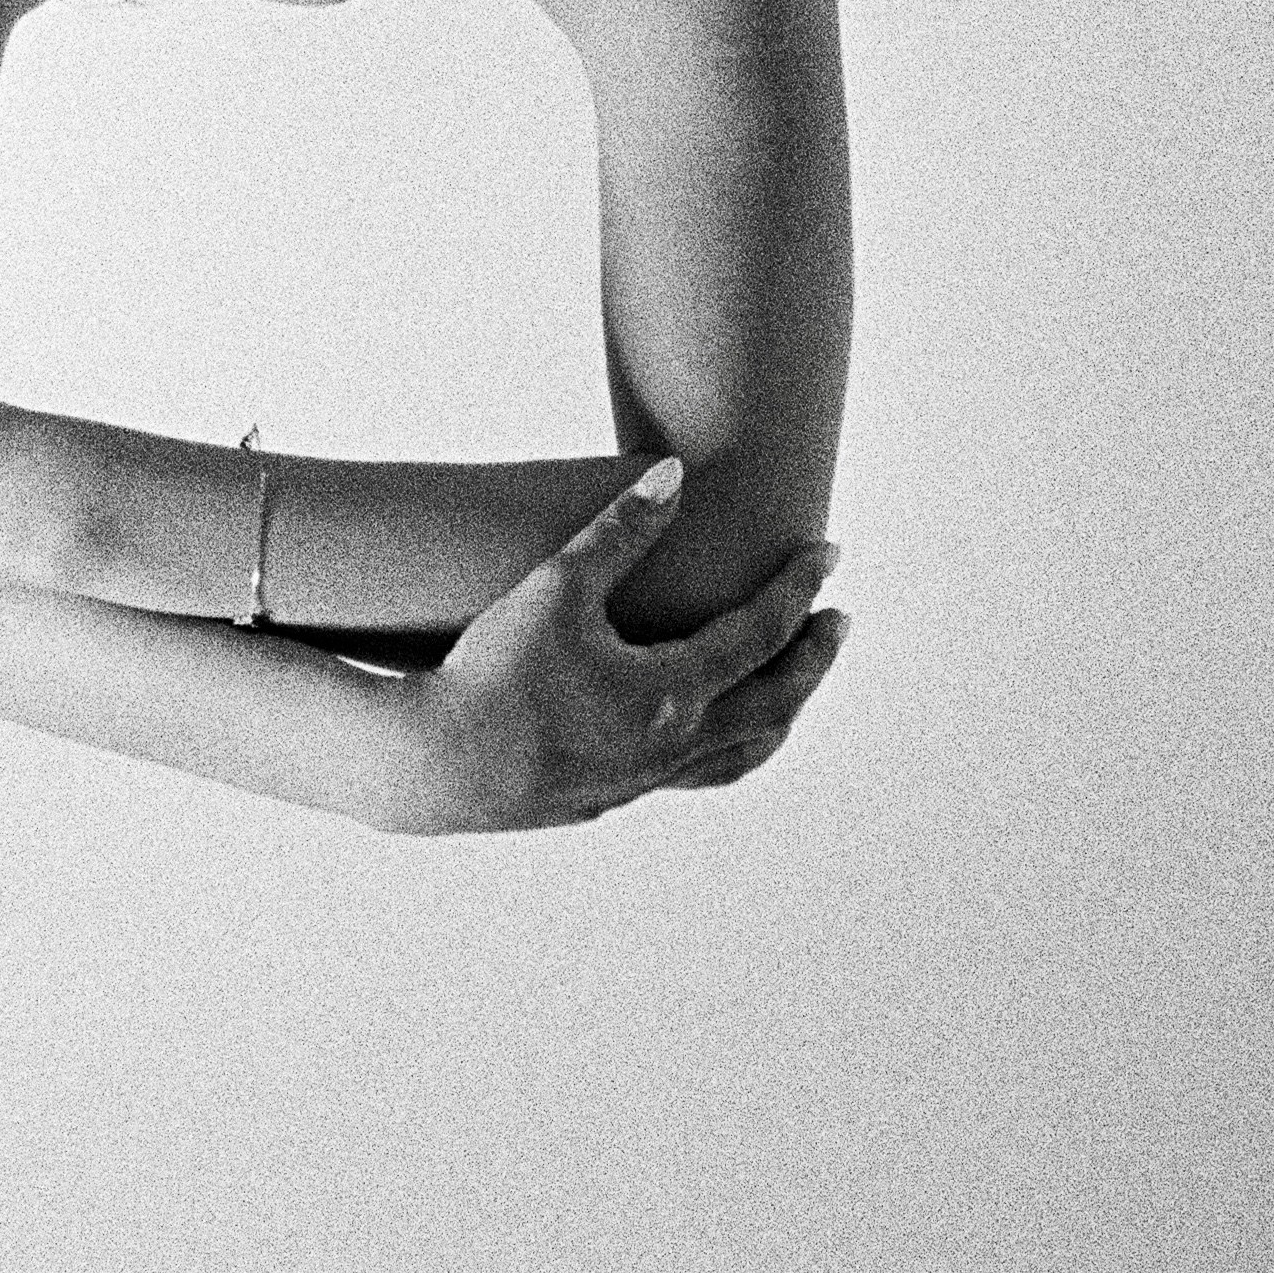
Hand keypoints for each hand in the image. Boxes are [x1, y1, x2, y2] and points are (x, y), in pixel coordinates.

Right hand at [395, 459, 846, 834]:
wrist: (437, 763)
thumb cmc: (494, 671)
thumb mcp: (557, 586)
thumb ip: (620, 529)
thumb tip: (674, 475)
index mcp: (671, 690)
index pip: (762, 633)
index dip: (799, 588)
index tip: (827, 554)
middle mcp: (673, 744)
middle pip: (773, 702)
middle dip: (812, 659)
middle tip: (836, 623)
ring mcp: (644, 779)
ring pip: (740, 754)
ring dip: (778, 714)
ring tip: (793, 687)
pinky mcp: (610, 797)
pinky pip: (695, 774)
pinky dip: (727, 745)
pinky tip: (707, 729)